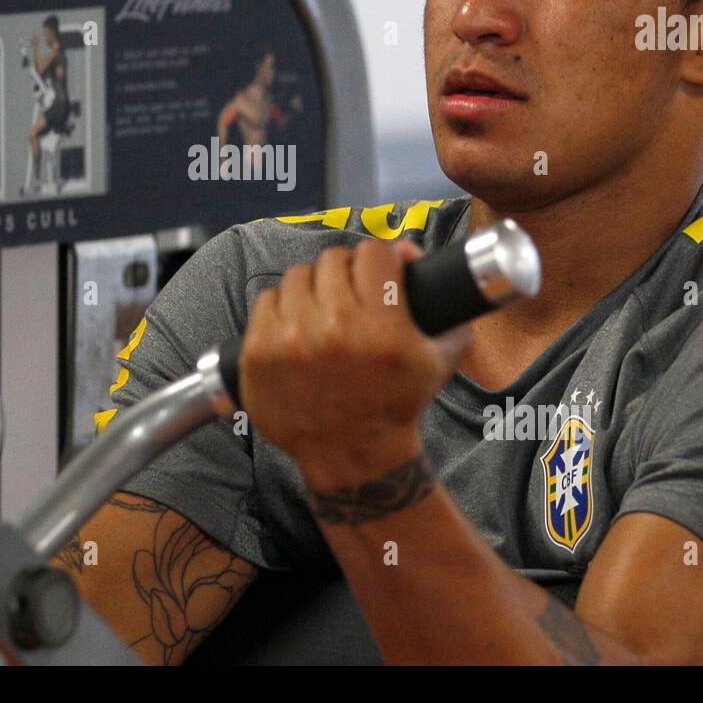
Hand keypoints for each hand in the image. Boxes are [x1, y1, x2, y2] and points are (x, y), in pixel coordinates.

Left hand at [238, 239, 468, 487]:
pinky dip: (280, 310)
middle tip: (347, 295)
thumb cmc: (394, 405)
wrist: (349, 454)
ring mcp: (291, 341)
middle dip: (343, 273)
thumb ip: (444, 305)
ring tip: (320, 312)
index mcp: (381, 328)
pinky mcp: (258, 352)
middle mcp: (334, 330)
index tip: (375, 273)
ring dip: (310, 289)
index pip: (372, 252)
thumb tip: (408, 249)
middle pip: (332, 260)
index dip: (376, 259)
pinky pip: (266, 301)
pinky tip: (295, 328)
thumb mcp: (438, 360)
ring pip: (297, 276)